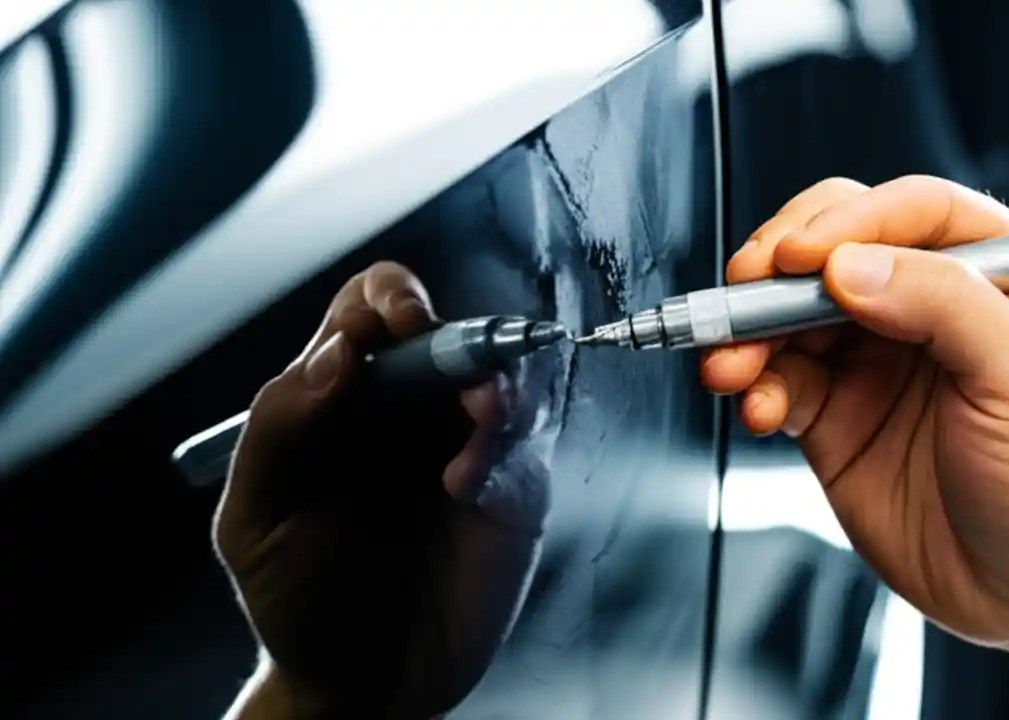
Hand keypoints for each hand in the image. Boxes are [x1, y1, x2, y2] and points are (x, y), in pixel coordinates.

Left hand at [214, 262, 544, 717]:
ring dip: (496, 392)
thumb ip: (279, 428)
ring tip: (472, 435)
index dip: (389, 299)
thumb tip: (338, 349)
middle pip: (452, 331)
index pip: (372, 307)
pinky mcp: (512, 493)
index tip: (392, 324)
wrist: (359, 686)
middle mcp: (411, 410)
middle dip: (460, 342)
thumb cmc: (295, 596)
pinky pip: (526, 447)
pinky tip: (464, 489)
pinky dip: (504, 453)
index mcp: (344, 396)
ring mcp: (468, 447)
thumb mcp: (254, 520)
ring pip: (508, 379)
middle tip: (454, 380)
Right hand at [702, 176, 1008, 645]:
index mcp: (993, 276)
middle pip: (834, 246)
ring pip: (789, 311)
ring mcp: (874, 359)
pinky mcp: (833, 412)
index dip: (851, 220)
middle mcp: (926, 306)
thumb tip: (850, 266)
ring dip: (747, 329)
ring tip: (732, 364)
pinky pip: (776, 379)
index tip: (803, 256)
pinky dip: (752, 386)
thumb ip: (947, 306)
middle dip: (778, 266)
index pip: (914, 212)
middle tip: (746, 291)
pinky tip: (756, 406)